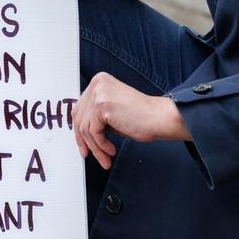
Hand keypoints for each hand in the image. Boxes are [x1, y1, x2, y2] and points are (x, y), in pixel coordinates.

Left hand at [72, 72, 189, 169]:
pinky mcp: (102, 106)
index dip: (79, 130)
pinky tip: (111, 150)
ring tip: (106, 157)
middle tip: (88, 154)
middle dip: (83, 140)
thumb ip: (96, 115)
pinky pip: (93, 132)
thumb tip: (80, 130)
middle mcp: (97, 84)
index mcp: (99, 81)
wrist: (159, 118)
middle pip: (78, 118)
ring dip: (95, 147)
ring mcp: (99, 93)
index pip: (79, 108)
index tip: (83, 144)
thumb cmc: (142, 117)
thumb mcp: (112, 112)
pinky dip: (101, 146)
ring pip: (85, 128)